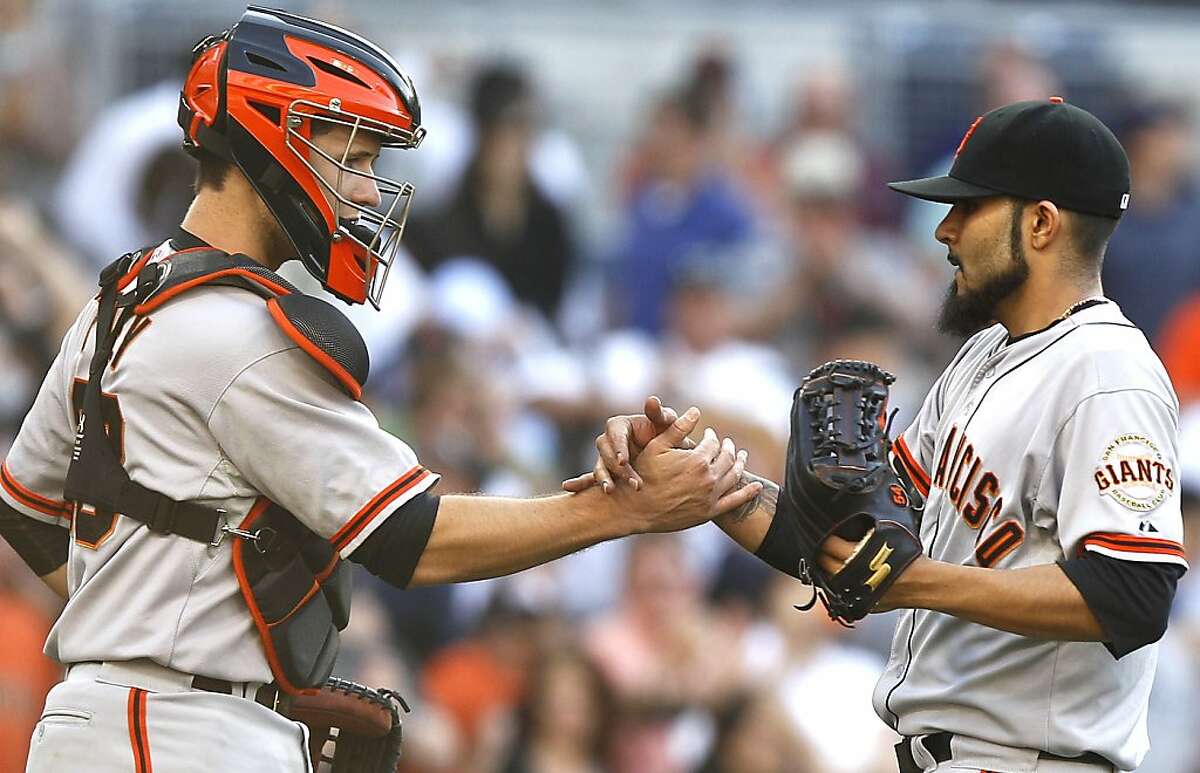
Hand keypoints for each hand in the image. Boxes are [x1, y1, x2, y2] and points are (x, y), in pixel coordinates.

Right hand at [563, 395, 687, 492]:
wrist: (668, 454)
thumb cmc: (667, 433)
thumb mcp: (666, 423)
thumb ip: (658, 413)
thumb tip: (651, 400)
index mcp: (620, 426)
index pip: (615, 434)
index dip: (618, 447)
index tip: (623, 460)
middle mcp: (609, 440)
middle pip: (605, 453)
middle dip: (617, 468)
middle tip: (633, 483)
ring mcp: (605, 458)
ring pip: (599, 467)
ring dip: (604, 478)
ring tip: (610, 490)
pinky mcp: (606, 472)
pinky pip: (592, 479)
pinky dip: (582, 484)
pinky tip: (572, 488)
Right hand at [613, 406, 760, 533]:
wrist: (636, 508)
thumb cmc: (643, 474)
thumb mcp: (657, 446)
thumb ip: (678, 428)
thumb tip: (696, 410)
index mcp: (697, 460)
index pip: (713, 443)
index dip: (712, 436)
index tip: (709, 433)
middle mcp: (708, 478)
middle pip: (727, 458)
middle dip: (728, 448)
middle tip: (727, 443)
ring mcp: (710, 497)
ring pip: (734, 477)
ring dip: (740, 464)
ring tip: (741, 456)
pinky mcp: (709, 512)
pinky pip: (735, 501)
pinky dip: (748, 493)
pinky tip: (757, 486)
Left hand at [818, 534, 930, 612]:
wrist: (924, 584)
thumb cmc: (909, 560)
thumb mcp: (886, 538)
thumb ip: (865, 536)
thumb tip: (850, 530)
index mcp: (855, 557)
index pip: (829, 545)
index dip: (826, 538)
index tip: (825, 534)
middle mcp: (851, 577)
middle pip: (824, 564)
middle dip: (823, 554)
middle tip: (824, 546)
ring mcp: (855, 593)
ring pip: (830, 581)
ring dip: (828, 570)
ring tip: (831, 561)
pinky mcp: (860, 604)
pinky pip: (842, 593)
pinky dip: (840, 584)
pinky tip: (844, 577)